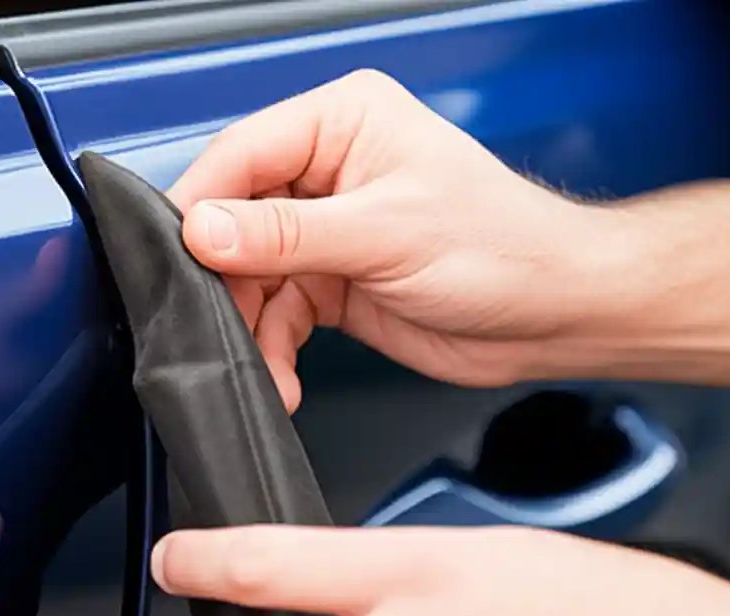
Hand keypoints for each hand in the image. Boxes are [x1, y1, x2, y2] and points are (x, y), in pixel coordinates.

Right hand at [168, 69, 642, 410]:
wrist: (555, 316)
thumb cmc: (505, 248)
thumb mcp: (385, 234)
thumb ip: (287, 235)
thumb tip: (204, 229)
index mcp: (341, 124)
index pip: (242, 154)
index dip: (201, 205)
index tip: (174, 254)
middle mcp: (326, 170)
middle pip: (234, 219)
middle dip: (224, 279)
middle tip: (215, 319)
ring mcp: (325, 228)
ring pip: (248, 276)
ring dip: (248, 326)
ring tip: (259, 364)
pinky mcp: (329, 280)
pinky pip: (274, 313)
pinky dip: (271, 349)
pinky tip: (282, 377)